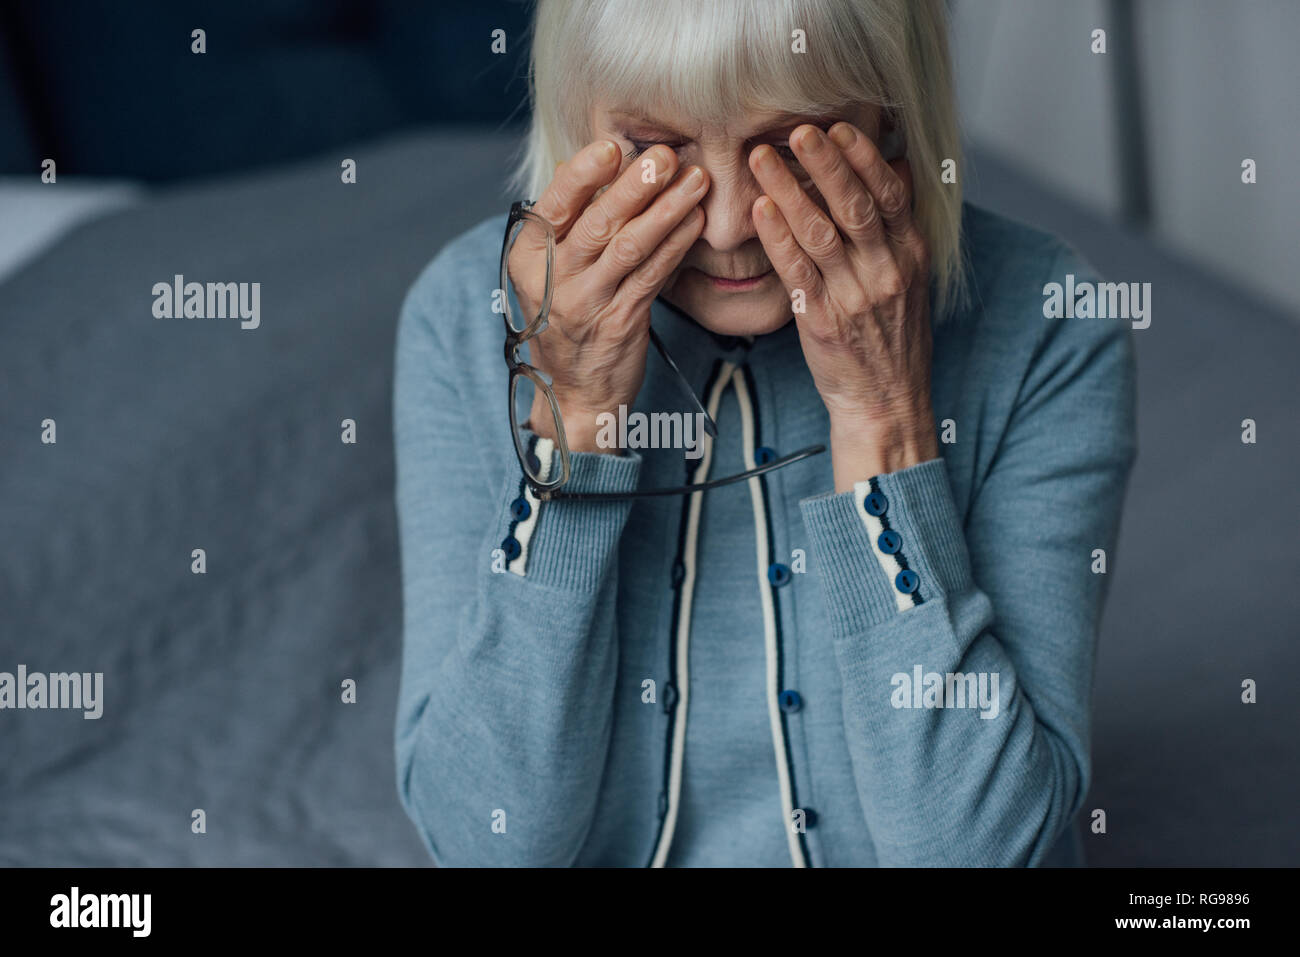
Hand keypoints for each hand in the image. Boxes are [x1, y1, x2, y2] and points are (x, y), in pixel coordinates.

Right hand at [508, 140, 709, 452]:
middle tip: (667, 157)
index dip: (583, 175)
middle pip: (597, 223)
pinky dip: (676, 245)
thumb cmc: (567, 316)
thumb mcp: (550, 270)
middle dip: (636, 186)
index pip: (554, 206)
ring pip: (629, 247)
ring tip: (695, 181)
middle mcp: (552, 280)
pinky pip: (652, 276)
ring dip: (667, 210)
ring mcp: (586, 304)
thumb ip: (566, 224)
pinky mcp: (620, 323)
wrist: (574, 391)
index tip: (613, 146)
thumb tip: (583, 162)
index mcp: (529, 257)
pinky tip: (695, 221)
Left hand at [749, 121, 938, 490]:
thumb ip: (898, 228)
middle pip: (856, 207)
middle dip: (826, 164)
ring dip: (790, 191)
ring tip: (762, 159)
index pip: (891, 196)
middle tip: (798, 129)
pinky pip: (797, 272)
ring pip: (821, 234)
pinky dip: (778, 237)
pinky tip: (760, 210)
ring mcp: (854, 298)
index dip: (864, 159)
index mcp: (910, 256)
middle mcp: (886, 272)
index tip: (840, 128)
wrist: (887, 402)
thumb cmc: (892, 338)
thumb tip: (893, 168)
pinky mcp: (822, 321)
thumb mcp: (910, 279)